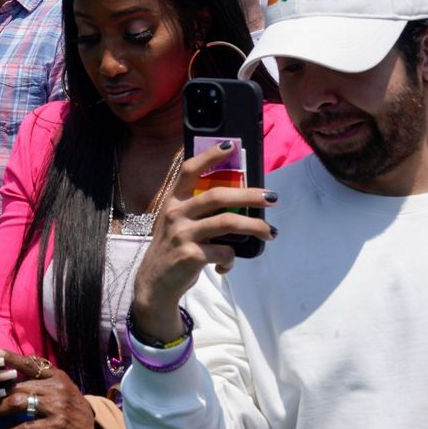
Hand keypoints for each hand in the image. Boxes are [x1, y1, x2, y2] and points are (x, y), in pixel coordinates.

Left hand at [0, 369, 100, 428]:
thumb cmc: (72, 411)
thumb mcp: (60, 390)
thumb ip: (39, 382)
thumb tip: (8, 375)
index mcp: (56, 376)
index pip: (29, 363)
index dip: (9, 357)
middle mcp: (57, 388)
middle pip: (17, 386)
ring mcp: (57, 407)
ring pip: (17, 403)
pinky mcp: (56, 427)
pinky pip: (25, 428)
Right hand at [131, 141, 275, 341]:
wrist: (155, 282)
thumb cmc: (173, 248)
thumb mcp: (176, 223)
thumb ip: (197, 210)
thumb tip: (237, 201)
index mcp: (173, 200)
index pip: (190, 170)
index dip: (210, 156)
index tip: (231, 146)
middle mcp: (176, 213)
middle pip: (218, 195)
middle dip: (250, 194)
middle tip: (272, 197)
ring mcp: (182, 234)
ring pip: (228, 223)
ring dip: (255, 226)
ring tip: (270, 232)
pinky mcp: (191, 255)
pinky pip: (225, 252)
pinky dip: (231, 259)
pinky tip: (226, 264)